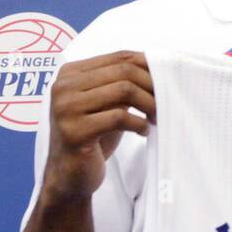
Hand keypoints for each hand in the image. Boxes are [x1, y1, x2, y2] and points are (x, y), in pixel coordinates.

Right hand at [42, 51, 154, 204]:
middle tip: (167, 102)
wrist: (70, 174)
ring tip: (157, 118)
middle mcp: (63, 86)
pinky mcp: (74, 131)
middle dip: (153, 86)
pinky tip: (144, 131)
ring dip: (150, 104)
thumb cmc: (94, 135)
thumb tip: (159, 65)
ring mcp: (66, 108)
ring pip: (124, 90)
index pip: (119, 57)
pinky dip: (139, 124)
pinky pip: (119, 118)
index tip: (168, 81)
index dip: (149, 67)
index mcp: (70, 73)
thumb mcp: (106, 102)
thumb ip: (121, 81)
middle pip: (124, 71)